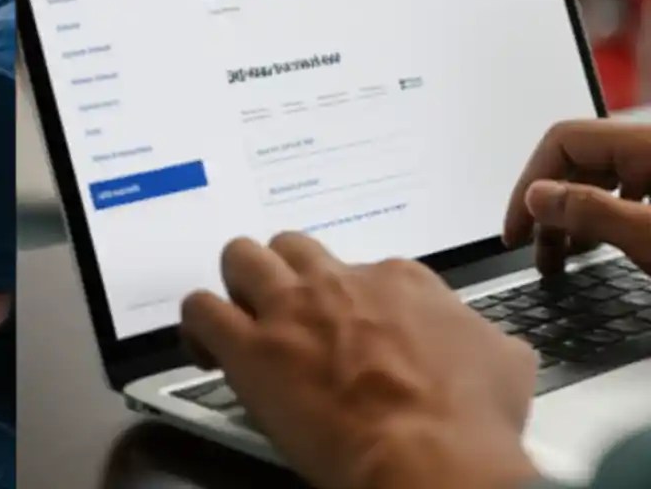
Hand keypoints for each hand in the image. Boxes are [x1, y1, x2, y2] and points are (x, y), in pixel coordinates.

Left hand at [180, 233, 538, 488]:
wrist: (429, 456)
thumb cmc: (469, 420)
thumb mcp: (505, 362)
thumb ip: (484, 338)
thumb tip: (491, 345)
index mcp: (398, 280)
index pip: (360, 267)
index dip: (349, 299)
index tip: (349, 328)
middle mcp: (338, 281)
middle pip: (292, 247)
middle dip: (285, 274)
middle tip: (286, 313)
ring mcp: (290, 309)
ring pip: (240, 257)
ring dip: (237, 284)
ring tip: (240, 319)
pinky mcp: (250, 347)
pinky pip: (200, 310)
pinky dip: (197, 326)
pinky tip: (208, 349)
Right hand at [503, 120, 650, 274]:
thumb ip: (595, 212)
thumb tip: (537, 196)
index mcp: (648, 145)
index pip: (565, 140)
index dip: (531, 182)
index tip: (518, 227)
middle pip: (580, 164)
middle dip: (549, 208)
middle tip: (533, 251)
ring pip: (601, 184)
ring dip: (572, 220)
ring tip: (559, 259)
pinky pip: (624, 198)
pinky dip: (601, 223)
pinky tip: (597, 247)